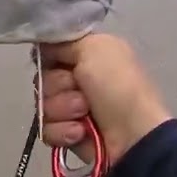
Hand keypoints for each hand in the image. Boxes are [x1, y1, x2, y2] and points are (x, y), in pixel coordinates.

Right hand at [39, 34, 173, 165]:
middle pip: (42, 79)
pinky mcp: (67, 134)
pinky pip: (47, 129)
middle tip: (81, 92)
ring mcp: (71, 109)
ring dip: (63, 109)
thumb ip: (64, 40)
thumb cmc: (118, 87)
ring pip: (43, 104)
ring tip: (84, 115)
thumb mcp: (95, 48)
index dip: (48, 58)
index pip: (49, 52)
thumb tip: (43, 46)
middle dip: (58, 86)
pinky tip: (81, 133)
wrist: (133, 136)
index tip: (56, 62)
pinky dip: (63, 131)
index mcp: (88, 57)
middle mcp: (78, 80)